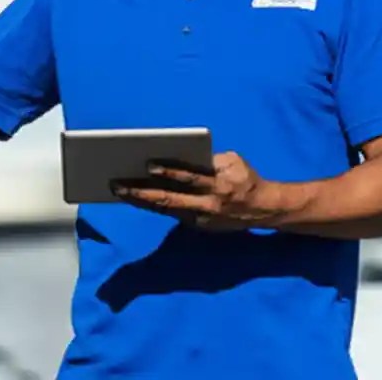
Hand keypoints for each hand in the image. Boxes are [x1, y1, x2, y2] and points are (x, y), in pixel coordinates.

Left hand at [112, 151, 282, 230]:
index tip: (148, 164)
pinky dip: (153, 206)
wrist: (264, 209)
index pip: (191, 177)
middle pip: (170, 199)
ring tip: (120, 190)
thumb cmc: (244, 178)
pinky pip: (171, 214)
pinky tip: (137, 198)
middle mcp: (208, 204)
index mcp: (219, 184)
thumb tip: (183, 154)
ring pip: (165, 209)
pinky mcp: (197, 226)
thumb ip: (210, 159)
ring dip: (141, 201)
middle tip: (118, 184)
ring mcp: (201, 218)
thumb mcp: (233, 162)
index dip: (170, 171)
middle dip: (142, 192)